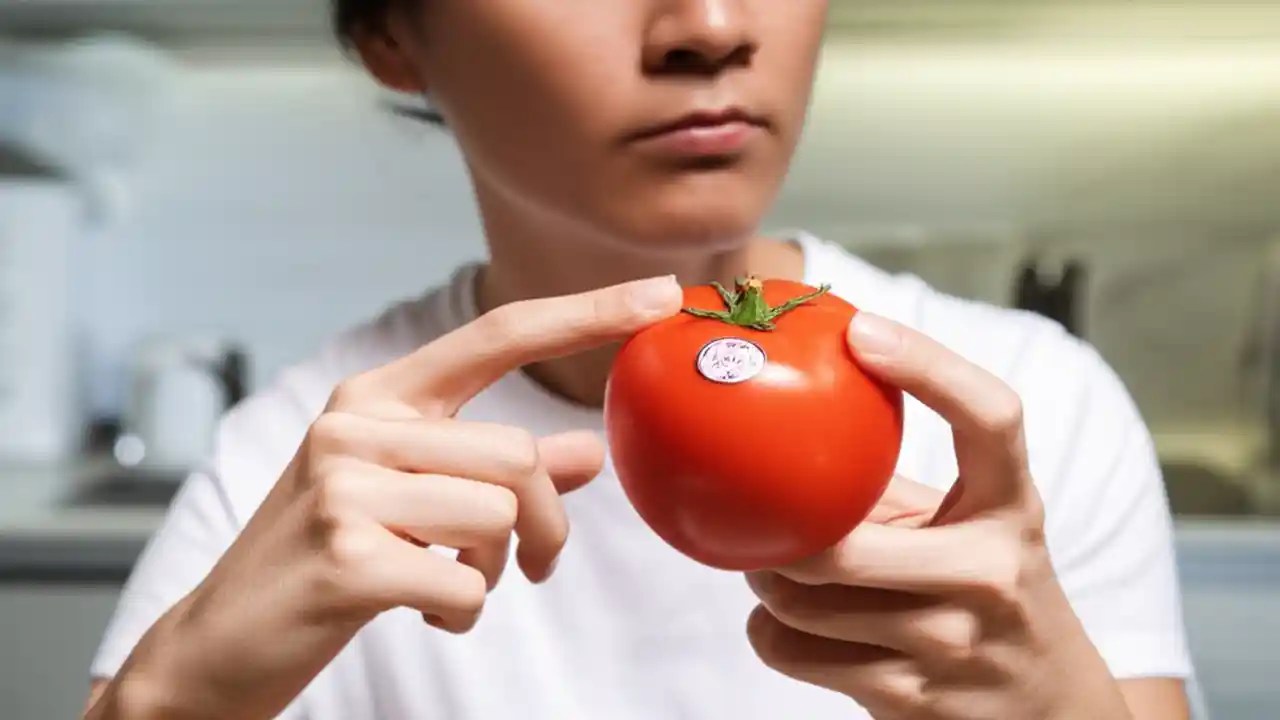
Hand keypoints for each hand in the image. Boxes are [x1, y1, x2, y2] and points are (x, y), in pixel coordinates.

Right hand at [91, 276, 682, 719]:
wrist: (220, 642)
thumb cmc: (325, 559)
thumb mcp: (410, 498)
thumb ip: (500, 469)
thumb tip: (590, 451)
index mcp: (376, 398)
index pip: (497, 334)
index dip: (586, 312)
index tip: (661, 292)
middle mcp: (356, 426)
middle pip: (517, 455)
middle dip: (544, 524)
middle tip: (535, 567)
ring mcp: (343, 487)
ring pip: (499, 515)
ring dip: (496, 571)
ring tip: (448, 584)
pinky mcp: (344, 557)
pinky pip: (466, 585)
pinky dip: (461, 612)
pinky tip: (420, 611)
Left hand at [746, 313, 1131, 719]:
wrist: (1045, 708)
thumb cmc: (980, 588)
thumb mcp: (964, 523)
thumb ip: (888, 477)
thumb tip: (774, 409)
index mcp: (1011, 508)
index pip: (992, 418)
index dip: (929, 366)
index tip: (862, 329)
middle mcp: (991, 573)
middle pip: (841, 544)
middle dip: (782, 532)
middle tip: (762, 510)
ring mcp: (953, 644)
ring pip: (802, 603)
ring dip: (767, 581)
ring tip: (778, 563)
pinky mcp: (912, 700)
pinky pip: (793, 652)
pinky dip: (771, 634)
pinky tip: (790, 623)